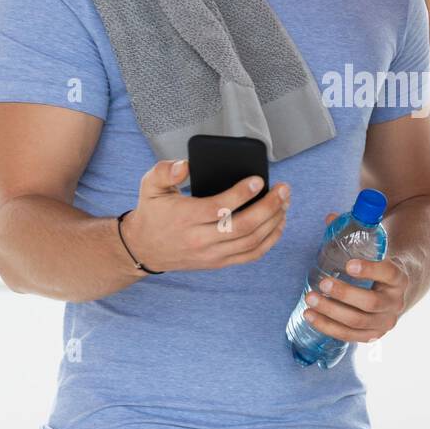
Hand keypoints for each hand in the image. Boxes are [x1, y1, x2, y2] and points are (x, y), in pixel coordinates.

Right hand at [119, 159, 289, 271]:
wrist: (143, 249)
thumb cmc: (153, 212)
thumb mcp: (150, 186)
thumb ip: (165, 171)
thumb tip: (185, 165)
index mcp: (185, 218)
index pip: (219, 208)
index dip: (241, 194)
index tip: (258, 180)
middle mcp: (200, 240)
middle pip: (242, 227)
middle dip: (268, 207)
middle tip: (284, 190)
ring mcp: (212, 254)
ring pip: (251, 242)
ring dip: (273, 222)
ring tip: (285, 202)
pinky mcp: (219, 263)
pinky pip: (251, 255)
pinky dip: (269, 240)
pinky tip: (279, 223)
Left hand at [301, 210, 408, 342]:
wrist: (393, 292)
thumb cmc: (378, 267)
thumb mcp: (374, 251)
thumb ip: (355, 234)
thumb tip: (330, 218)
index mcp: (399, 278)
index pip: (389, 273)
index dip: (369, 269)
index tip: (348, 263)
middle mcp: (396, 303)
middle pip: (370, 302)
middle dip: (344, 293)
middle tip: (322, 282)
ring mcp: (385, 322)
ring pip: (357, 322)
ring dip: (331, 312)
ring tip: (310, 299)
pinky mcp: (372, 336)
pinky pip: (349, 336)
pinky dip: (328, 327)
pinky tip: (310, 316)